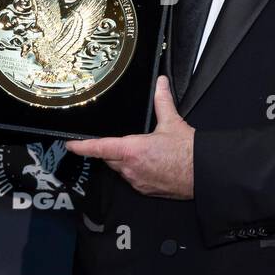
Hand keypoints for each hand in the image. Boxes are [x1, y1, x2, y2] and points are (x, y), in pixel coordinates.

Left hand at [65, 75, 193, 198]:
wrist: (204, 174)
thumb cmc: (189, 153)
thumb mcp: (172, 122)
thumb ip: (162, 101)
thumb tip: (161, 84)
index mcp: (132, 150)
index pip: (99, 147)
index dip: (82, 146)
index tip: (71, 144)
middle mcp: (131, 168)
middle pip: (109, 158)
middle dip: (110, 149)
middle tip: (119, 140)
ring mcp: (137, 181)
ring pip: (120, 169)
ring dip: (124, 160)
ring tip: (141, 150)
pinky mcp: (145, 190)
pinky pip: (132, 178)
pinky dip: (134, 170)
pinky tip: (149, 163)